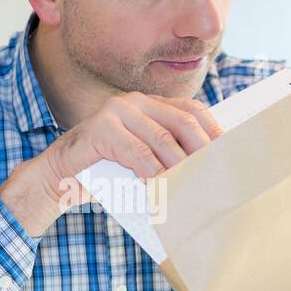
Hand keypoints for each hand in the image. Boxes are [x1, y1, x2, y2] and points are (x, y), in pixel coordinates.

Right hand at [0, 92, 223, 236]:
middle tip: (217, 176)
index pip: (192, 111)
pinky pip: (137, 153)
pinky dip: (153, 174)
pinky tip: (163, 189)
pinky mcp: (100, 128)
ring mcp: (116, 111)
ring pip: (162, 140)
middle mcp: (135, 102)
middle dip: (203, 152)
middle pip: (183, 123)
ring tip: (195, 188)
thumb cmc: (104, 171)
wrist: (59, 176)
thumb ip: (167, 155)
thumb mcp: (142, 159)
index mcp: (149, 104)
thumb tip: (209, 169)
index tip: (231, 156)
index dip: (214, 132)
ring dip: (181, 168)